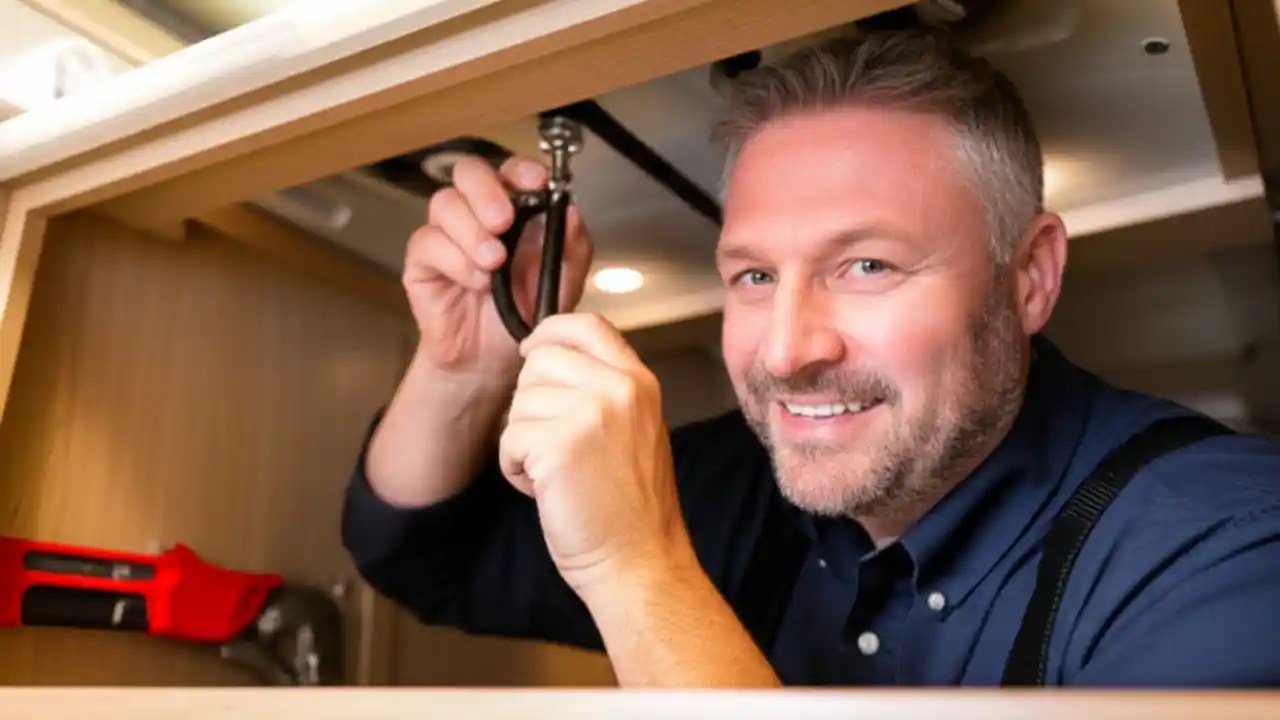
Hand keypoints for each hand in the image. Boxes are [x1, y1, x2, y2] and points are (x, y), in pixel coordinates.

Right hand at [404, 155, 593, 379]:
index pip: (511, 170)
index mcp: (515, 208)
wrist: (493, 360)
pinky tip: (476, 282)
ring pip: (445, 203)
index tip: (537, 182)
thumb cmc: (526, 314)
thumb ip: (571, 248)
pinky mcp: (423, 260)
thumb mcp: (562, 284)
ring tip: (493, 263)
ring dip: (471, 231)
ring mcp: (447, 233)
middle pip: (468, 171)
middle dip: (486, 191)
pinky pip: (428, 242)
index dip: (521, 169)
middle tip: (503, 222)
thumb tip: (571, 209)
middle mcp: (477, 213)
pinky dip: (455, 259)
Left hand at [498, 313, 689, 596]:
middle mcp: (619, 388)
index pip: (586, 324)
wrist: (640, 562)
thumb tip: (548, 356)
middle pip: (540, 361)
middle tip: (555, 446)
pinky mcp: (559, 444)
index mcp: (639, 382)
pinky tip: (547, 490)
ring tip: (557, 474)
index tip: (532, 352)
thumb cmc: (632, 508)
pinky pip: (509, 439)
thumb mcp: (636, 429)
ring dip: (523, 442)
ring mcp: (590, 413)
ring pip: (519, 403)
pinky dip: (516, 469)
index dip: (549, 332)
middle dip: (531, 403)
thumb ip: (605, 388)